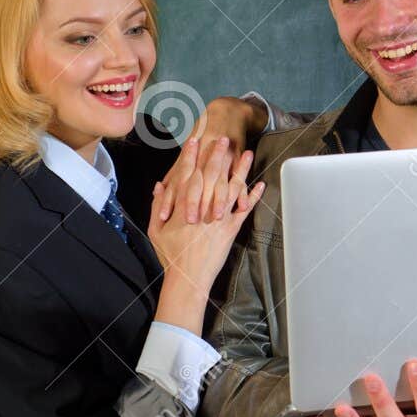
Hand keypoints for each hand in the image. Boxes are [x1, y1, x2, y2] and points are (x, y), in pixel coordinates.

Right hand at [148, 138, 264, 334]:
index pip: (187, 175)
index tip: (194, 140)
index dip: (191, 156)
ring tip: (247, 153)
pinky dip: (253, 197)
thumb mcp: (156, 230)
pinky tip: (261, 184)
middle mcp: (201, 209)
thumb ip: (158, 206)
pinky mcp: (231, 230)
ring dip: (240, 170)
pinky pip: (244, 210)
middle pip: (211, 176)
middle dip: (217, 155)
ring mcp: (218, 219)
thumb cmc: (170, 255)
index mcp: (182, 207)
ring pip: (230, 189)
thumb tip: (160, 186)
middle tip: (224, 137)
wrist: (188, 278)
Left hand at [155, 96, 266, 223]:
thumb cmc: (203, 137)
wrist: (225, 114)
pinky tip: (242, 206)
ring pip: (219, 184)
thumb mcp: (186, 155)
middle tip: (191, 221)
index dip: (170, 200)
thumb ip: (173, 175)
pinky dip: (244, 192)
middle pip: (197, 185)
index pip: (177, 184)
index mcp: (189, 161)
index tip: (165, 216)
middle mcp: (203, 161)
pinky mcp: (238, 161)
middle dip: (194, 203)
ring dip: (218, 201)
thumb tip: (159, 190)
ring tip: (216, 217)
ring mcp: (222, 161)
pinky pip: (241, 179)